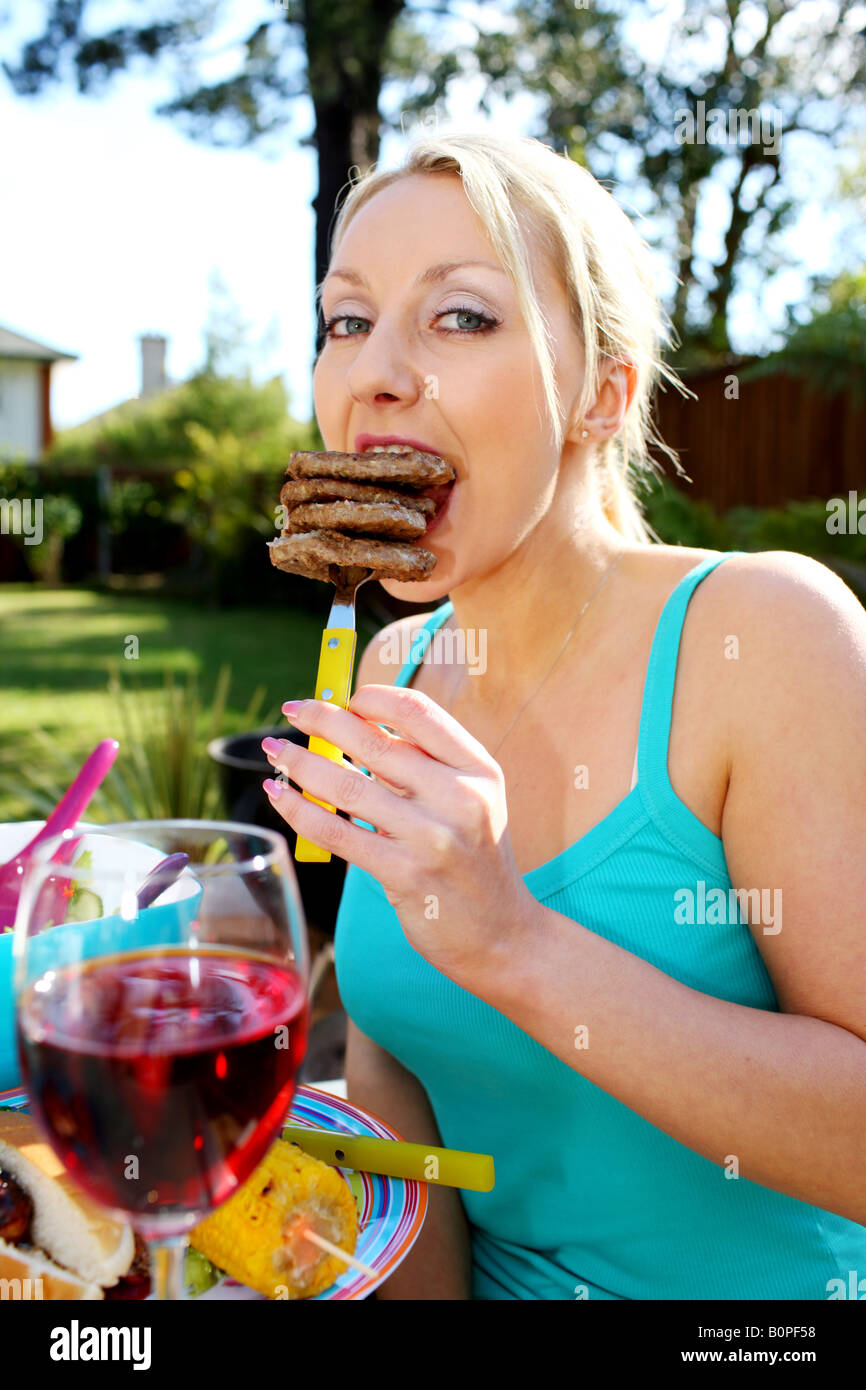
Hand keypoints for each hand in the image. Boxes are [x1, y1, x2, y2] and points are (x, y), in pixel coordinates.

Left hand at [261, 685, 539, 989]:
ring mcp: (433, 837)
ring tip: (276, 751)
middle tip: (292, 711)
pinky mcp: (404, 874)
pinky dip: (299, 810)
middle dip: (323, 719)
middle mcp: (460, 796)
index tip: (342, 697)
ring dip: (300, 763)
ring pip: (347, 785)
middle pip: (375, 742)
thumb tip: (353, 725)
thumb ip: (425, 765)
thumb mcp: (471, 800)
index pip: (418, 712)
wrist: (502, 934)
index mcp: (478, 768)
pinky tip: (280, 796)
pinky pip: (337, 832)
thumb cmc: (475, 860)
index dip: (372, 697)